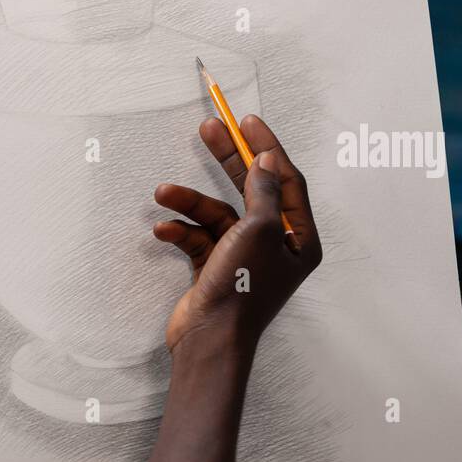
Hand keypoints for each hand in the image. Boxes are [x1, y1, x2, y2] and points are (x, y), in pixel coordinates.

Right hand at [153, 114, 321, 353]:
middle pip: (251, 190)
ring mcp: (243, 257)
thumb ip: (262, 191)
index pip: (285, 181)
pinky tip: (163, 229)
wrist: (209, 340)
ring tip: (163, 192)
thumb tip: (267, 160)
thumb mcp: (258, 230)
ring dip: (189, 203)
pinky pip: (198, 238)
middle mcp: (274, 245)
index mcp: (298, 238)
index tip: (245, 122)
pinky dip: (180, 231)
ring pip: (216, 214)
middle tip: (210, 128)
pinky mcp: (215, 268)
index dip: (266, 148)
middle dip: (228, 160)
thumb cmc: (243, 290)